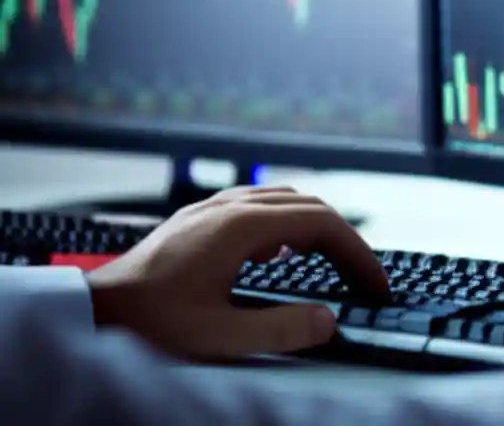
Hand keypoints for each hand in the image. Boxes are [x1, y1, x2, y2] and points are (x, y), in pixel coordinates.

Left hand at [86, 187, 388, 359]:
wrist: (94, 309)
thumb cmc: (149, 322)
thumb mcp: (220, 336)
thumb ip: (280, 330)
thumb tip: (328, 321)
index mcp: (241, 227)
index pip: (322, 224)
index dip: (358, 253)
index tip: (375, 284)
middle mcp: (229, 207)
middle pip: (310, 206)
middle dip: (344, 241)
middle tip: (363, 278)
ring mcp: (212, 209)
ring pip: (285, 201)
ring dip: (317, 228)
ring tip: (333, 264)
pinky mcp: (199, 219)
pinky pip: (259, 205)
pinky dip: (288, 224)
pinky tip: (280, 254)